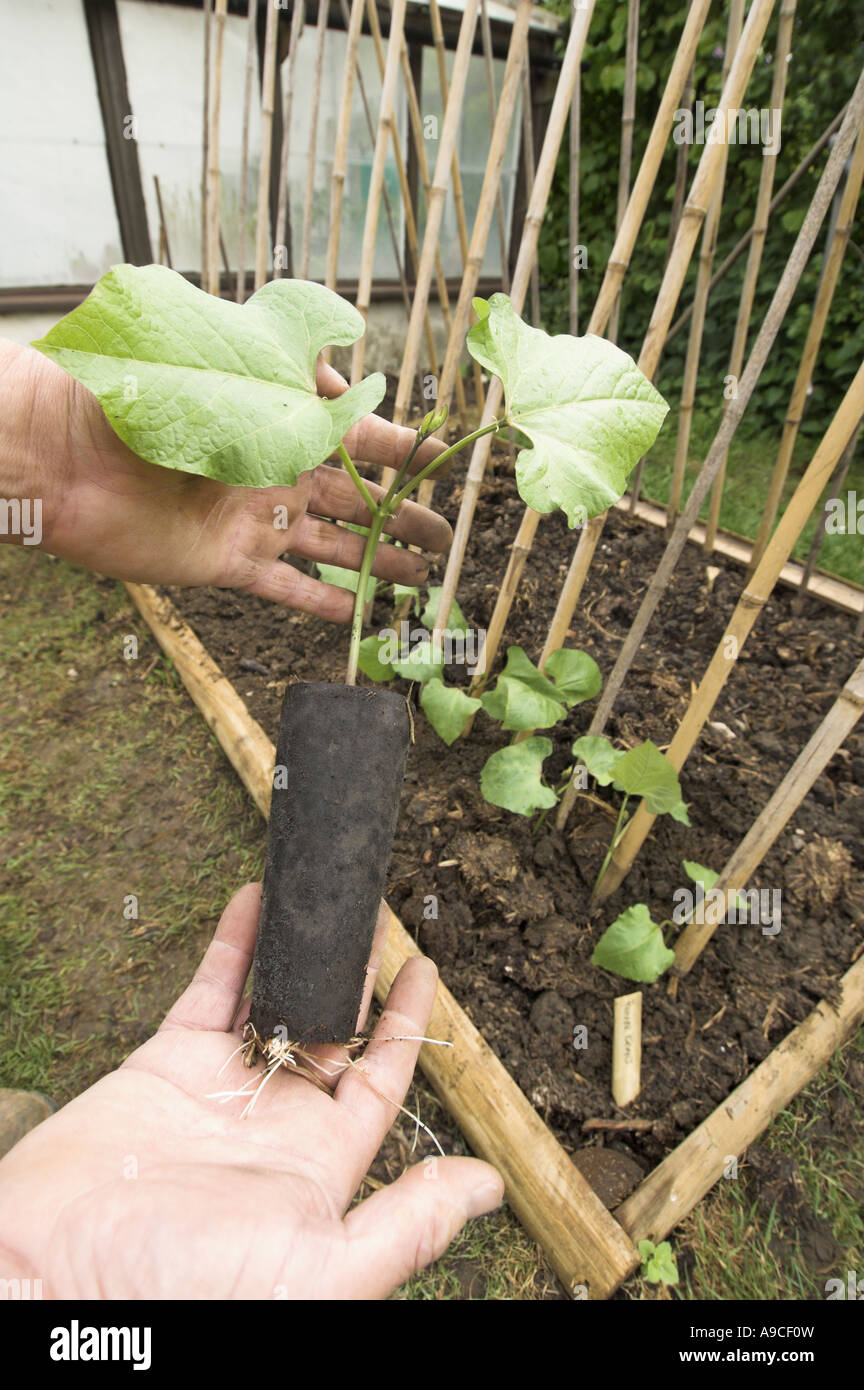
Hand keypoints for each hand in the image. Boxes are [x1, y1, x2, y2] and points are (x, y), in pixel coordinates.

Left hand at [0, 341, 450, 620]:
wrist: (66, 456)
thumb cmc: (142, 399)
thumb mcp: (227, 368)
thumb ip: (290, 376)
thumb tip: (344, 381)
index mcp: (282, 424)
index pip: (359, 438)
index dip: (404, 453)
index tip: (444, 466)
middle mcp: (275, 473)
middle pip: (356, 502)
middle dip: (404, 519)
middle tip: (446, 540)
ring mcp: (252, 520)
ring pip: (331, 548)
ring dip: (377, 564)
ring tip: (420, 582)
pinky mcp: (224, 562)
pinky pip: (283, 588)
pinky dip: (318, 603)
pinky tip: (354, 618)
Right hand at [0, 884, 502, 1298]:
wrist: (59, 1282)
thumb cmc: (191, 1294)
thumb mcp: (321, 1270)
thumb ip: (407, 1224)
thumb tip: (490, 1187)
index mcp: (320, 1165)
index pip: (379, 1077)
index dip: (405, 1023)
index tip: (424, 968)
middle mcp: (275, 1121)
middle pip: (330, 1027)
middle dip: (355, 974)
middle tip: (375, 915)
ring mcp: (219, 1088)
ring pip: (273, 1000)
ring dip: (300, 951)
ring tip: (326, 900)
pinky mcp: (165, 1064)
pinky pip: (210, 990)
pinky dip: (234, 944)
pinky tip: (256, 902)